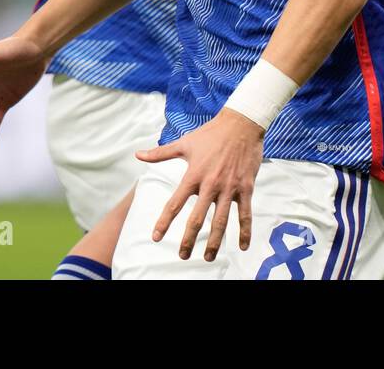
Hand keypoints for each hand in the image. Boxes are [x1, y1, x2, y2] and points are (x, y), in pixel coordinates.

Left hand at [137, 108, 263, 261]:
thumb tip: (138, 155)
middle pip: (197, 218)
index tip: (156, 237)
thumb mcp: (184, 143)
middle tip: (182, 256)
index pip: (175, 203)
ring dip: (214, 242)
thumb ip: (160, 153)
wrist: (241, 124)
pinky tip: (242, 246)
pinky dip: (244, 231)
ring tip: (208, 257)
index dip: (164, 221)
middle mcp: (210, 184)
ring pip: (220, 221)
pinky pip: (245, 214)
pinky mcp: (245, 188)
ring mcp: (229, 188)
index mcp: (193, 175)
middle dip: (188, 239)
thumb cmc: (211, 133)